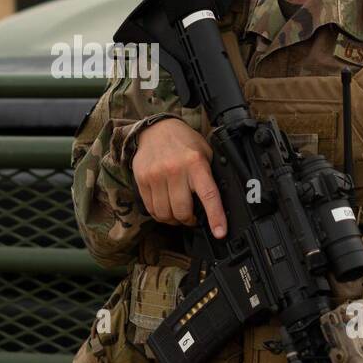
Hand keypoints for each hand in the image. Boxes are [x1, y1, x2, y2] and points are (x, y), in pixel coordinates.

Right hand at [132, 118, 226, 237]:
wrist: (156, 129)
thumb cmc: (184, 143)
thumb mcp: (204, 153)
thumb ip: (209, 175)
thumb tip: (219, 203)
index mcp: (196, 163)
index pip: (208, 195)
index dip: (215, 217)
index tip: (220, 232)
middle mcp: (175, 170)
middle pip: (182, 211)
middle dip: (189, 220)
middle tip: (192, 217)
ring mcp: (156, 175)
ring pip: (165, 214)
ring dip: (173, 220)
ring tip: (177, 213)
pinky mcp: (142, 180)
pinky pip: (151, 209)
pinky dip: (160, 215)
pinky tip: (165, 208)